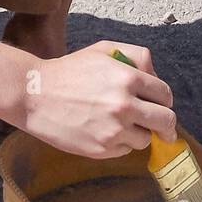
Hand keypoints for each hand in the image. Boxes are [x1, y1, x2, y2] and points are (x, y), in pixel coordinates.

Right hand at [21, 41, 176, 157]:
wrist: (34, 95)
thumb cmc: (69, 71)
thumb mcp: (104, 50)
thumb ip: (136, 57)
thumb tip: (155, 78)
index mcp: (129, 78)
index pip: (165, 95)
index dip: (164, 100)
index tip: (161, 105)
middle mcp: (125, 106)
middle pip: (166, 122)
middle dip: (167, 125)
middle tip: (164, 128)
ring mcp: (114, 130)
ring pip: (145, 139)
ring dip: (139, 133)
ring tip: (120, 124)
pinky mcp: (101, 149)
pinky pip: (125, 150)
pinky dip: (120, 143)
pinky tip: (103, 131)